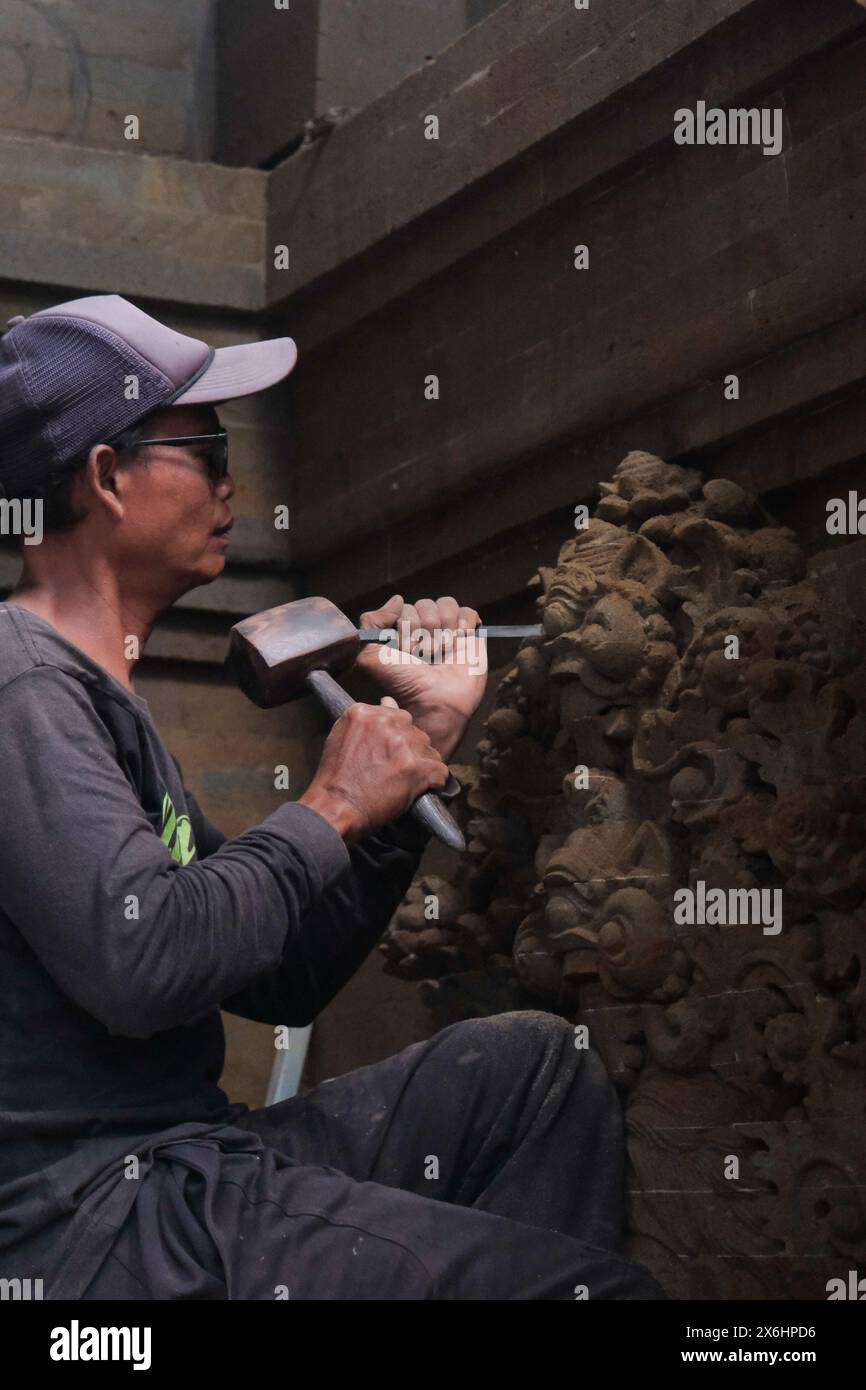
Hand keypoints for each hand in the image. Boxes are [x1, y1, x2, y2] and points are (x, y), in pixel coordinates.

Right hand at [299, 696, 449, 841]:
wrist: (336, 808)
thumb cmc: (336, 779)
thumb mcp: (341, 738)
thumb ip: (367, 722)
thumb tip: (389, 702)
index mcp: (365, 712)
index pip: (395, 715)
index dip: (395, 736)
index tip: (387, 752)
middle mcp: (386, 722)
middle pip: (413, 731)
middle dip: (408, 750)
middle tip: (393, 769)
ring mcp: (404, 743)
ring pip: (428, 750)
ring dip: (420, 765)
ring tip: (402, 781)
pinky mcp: (418, 766)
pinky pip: (440, 771)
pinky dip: (433, 782)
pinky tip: (419, 789)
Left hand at [355, 595, 487, 759]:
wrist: (436, 703)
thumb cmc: (403, 683)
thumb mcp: (370, 656)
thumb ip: (370, 623)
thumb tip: (397, 599)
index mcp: (401, 632)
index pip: (404, 607)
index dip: (406, 626)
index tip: (407, 650)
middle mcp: (424, 630)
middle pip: (425, 604)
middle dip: (424, 630)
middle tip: (425, 655)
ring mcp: (448, 631)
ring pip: (446, 604)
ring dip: (443, 627)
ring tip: (443, 651)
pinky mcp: (469, 636)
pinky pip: (467, 612)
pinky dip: (464, 621)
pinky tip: (460, 638)